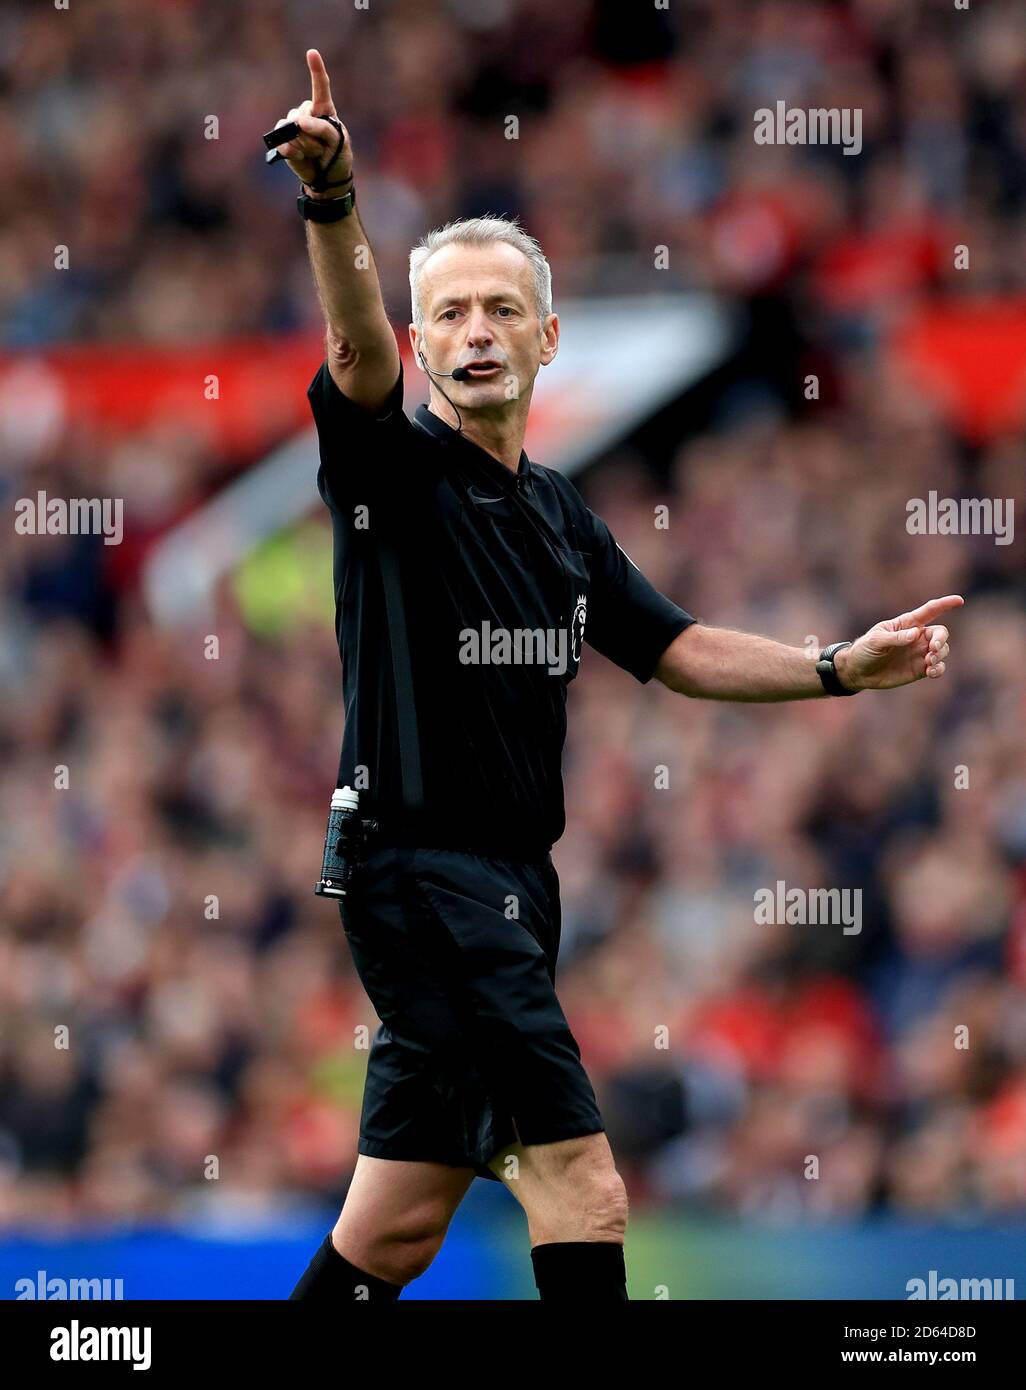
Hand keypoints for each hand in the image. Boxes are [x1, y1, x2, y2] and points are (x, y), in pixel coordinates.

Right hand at [273, 49, 352, 191]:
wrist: (325, 179)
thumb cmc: (336, 157)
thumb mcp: (338, 142)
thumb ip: (322, 129)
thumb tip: (299, 122)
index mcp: (324, 110)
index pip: (321, 88)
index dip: (316, 70)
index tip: (312, 53)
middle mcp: (306, 113)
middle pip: (303, 115)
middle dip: (313, 135)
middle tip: (322, 148)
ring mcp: (293, 126)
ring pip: (292, 128)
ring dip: (306, 145)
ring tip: (314, 153)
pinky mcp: (283, 139)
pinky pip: (283, 140)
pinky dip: (293, 151)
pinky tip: (301, 156)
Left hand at [834, 595, 963, 691]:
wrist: (858, 672)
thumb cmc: (865, 650)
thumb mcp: (876, 641)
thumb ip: (895, 638)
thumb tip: (916, 634)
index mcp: (907, 624)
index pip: (929, 611)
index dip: (944, 604)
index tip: (959, 600)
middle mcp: (917, 637)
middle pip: (941, 633)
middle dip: (941, 639)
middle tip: (933, 648)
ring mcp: (920, 653)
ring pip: (943, 650)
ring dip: (940, 655)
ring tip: (928, 662)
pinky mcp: (920, 669)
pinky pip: (938, 667)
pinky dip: (939, 669)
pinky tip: (931, 671)